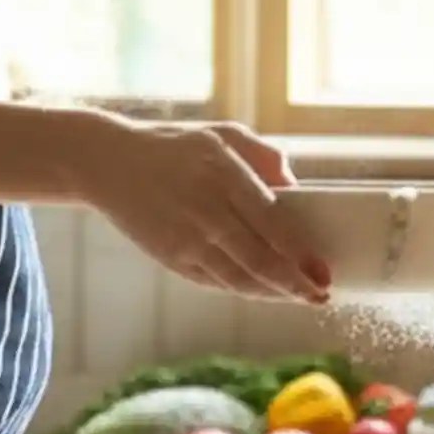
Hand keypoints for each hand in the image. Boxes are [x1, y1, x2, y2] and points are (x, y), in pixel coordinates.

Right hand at [74, 118, 330, 303]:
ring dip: (272, 294)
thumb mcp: (222, 135)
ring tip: (297, 298)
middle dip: (295, 284)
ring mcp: (186, 238)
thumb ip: (263, 156)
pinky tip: (261, 291)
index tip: (324, 269)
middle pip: (260, 259)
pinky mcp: (170, 257)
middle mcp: (206, 210)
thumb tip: (295, 187)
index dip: (301, 253)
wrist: (109, 163)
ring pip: (238, 279)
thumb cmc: (174, 147)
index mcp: (224, 175)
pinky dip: (241, 290)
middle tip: (320, 295)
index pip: (274, 223)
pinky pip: (214, 282)